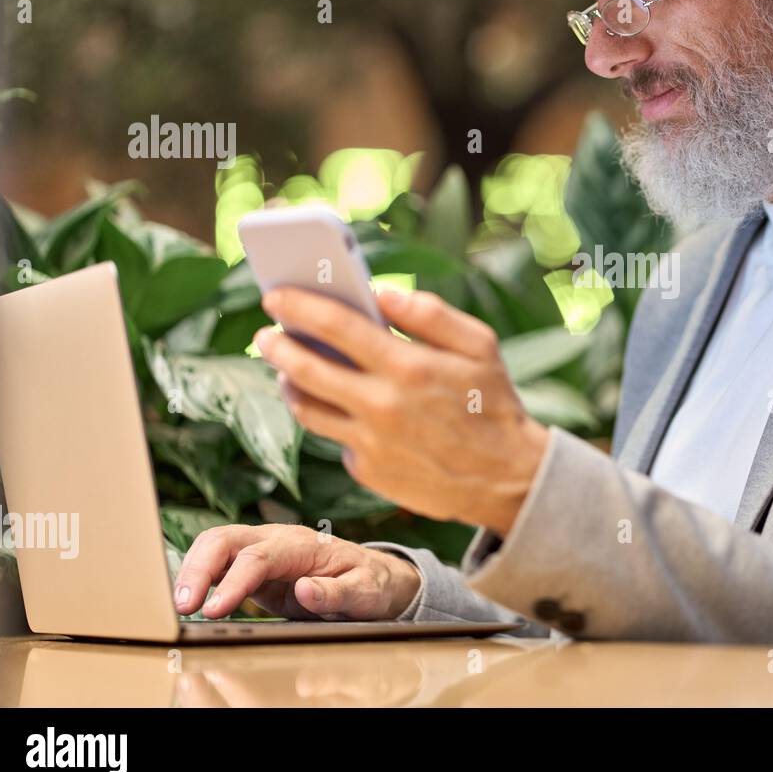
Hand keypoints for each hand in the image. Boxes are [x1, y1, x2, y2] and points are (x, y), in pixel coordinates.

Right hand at [173, 523, 419, 619]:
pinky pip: (218, 563)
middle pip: (225, 540)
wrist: (373, 575)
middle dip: (198, 569)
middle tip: (182, 606)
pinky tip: (187, 599)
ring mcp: (261, 550)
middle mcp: (276, 540)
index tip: (213, 609)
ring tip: (179, 606)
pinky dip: (198, 576)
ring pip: (215, 546)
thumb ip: (337, 592)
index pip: (258, 557)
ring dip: (192, 571)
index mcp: (302, 545)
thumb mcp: (365, 592)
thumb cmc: (369, 582)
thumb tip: (305, 590)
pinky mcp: (253, 567)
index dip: (233, 582)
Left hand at [255, 287, 549, 535]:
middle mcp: (381, 406)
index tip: (275, 296)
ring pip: (308, 410)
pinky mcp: (368, 473)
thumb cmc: (494, 404)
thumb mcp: (479, 345)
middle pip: (305, 370)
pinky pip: (337, 440)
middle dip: (277, 346)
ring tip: (287, 369)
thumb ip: (430, 313)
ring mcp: (370, 443)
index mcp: (407, 366)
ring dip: (290, 385)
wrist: (507, 479)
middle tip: (266, 334)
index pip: (336, 326)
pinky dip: (335, 419)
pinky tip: (340, 407)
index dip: (299, 307)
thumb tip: (381, 292)